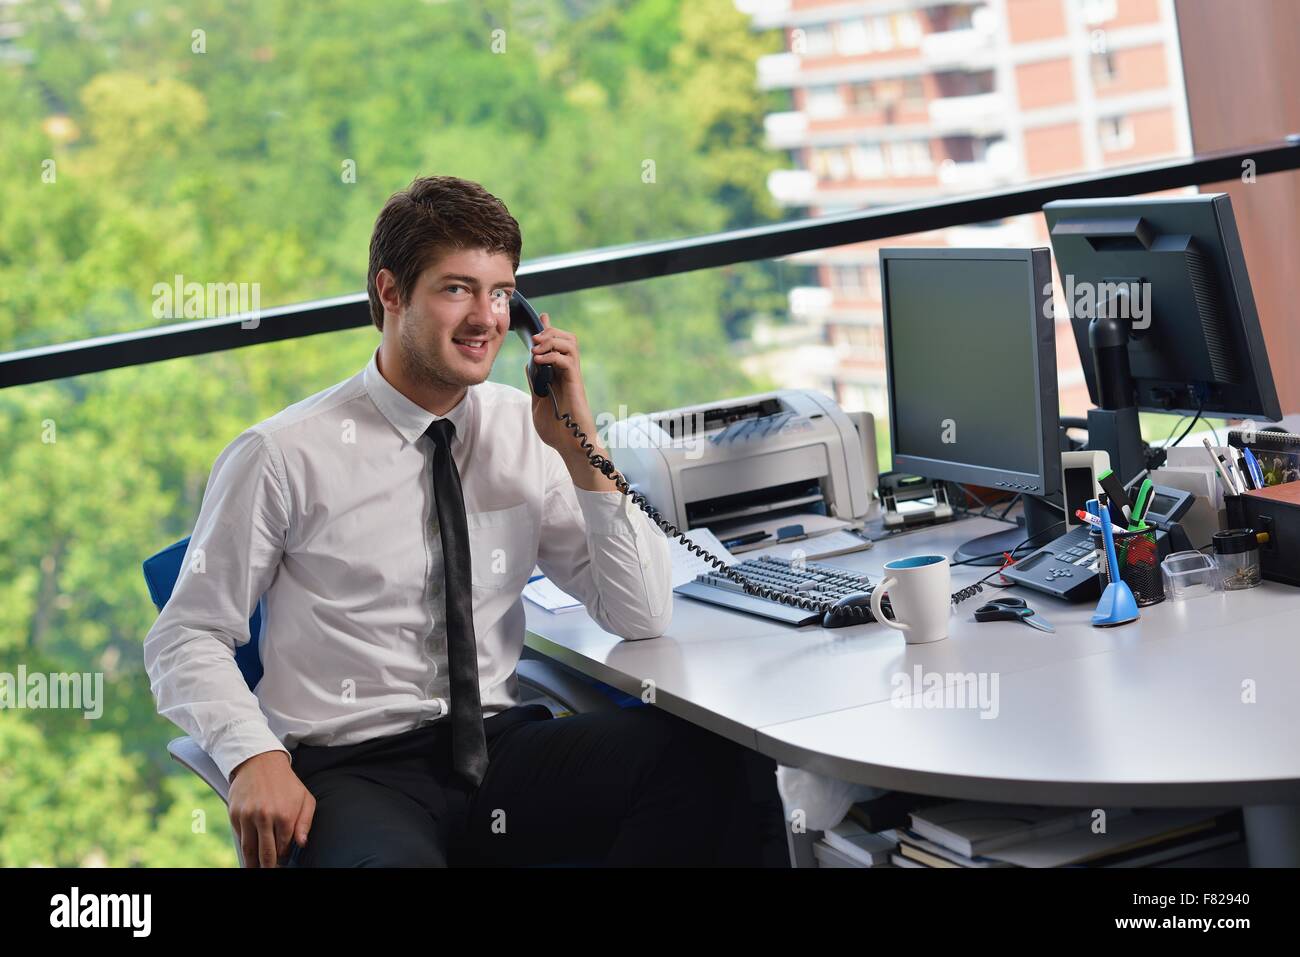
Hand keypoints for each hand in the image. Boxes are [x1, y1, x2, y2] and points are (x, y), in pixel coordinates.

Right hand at [227, 750, 314, 867]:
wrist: (260, 762)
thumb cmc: (286, 782)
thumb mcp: (305, 797)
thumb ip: (306, 822)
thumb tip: (302, 843)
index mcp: (285, 815)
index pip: (283, 848)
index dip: (283, 858)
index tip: (283, 862)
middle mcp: (265, 817)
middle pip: (265, 854)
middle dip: (268, 866)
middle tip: (269, 871)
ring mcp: (248, 816)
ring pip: (249, 849)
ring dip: (252, 864)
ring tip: (255, 870)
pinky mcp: (234, 814)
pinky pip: (239, 836)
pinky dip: (244, 845)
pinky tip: (248, 852)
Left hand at [527, 313, 616, 490]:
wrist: (569, 446)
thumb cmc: (557, 429)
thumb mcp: (538, 401)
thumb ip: (535, 382)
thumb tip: (529, 364)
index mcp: (560, 374)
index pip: (557, 344)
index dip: (549, 329)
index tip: (539, 317)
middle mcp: (569, 372)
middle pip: (567, 338)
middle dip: (550, 331)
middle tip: (534, 338)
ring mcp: (573, 377)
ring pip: (570, 344)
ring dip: (551, 340)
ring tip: (536, 347)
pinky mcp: (576, 384)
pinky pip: (567, 361)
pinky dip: (552, 356)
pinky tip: (540, 361)